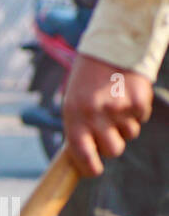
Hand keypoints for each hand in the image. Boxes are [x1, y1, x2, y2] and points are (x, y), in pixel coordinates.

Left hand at [62, 53, 153, 176]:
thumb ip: (79, 128)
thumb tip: (86, 157)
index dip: (91, 168)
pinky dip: (137, 110)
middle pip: (113, 150)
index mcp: (74, 117)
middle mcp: (95, 115)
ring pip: (130, 134)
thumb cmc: (88, 79)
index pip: (82, 155)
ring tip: (116, 104)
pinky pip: (142, 118)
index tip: (95, 170)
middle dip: (112, 145)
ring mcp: (119, 108)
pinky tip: (128, 94)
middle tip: (109, 132)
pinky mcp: (140, 100)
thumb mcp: (73, 102)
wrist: (112, 45)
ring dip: (125, 125)